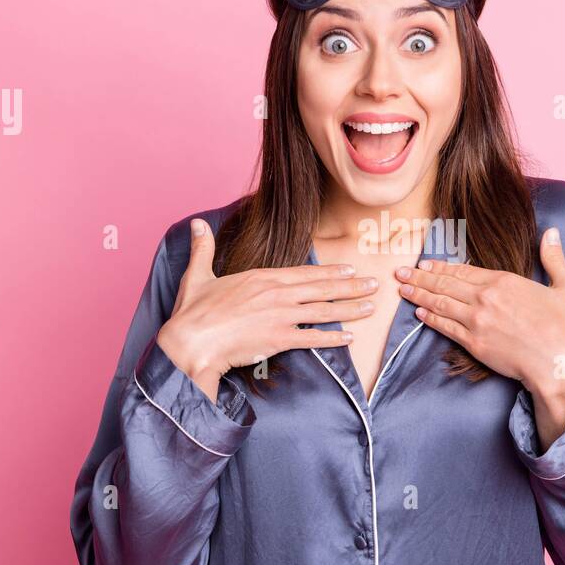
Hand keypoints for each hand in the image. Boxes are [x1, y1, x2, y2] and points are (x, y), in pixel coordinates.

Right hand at [157, 218, 377, 398]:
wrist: (191, 342)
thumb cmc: (193, 312)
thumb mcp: (197, 275)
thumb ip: (203, 248)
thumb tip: (197, 223)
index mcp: (261, 278)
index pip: (303, 273)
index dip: (328, 272)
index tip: (348, 269)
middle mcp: (276, 294)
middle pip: (321, 288)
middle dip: (350, 286)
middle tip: (373, 284)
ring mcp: (280, 316)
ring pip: (324, 310)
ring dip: (350, 308)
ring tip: (371, 306)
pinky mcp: (279, 339)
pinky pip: (313, 339)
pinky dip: (333, 338)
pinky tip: (350, 338)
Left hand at [394, 226, 564, 448]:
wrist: (560, 363)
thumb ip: (554, 259)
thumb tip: (552, 232)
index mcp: (505, 281)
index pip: (465, 271)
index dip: (442, 267)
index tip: (426, 264)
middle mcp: (486, 297)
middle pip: (446, 284)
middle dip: (420, 277)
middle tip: (400, 273)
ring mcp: (477, 320)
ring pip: (441, 304)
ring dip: (419, 295)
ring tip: (403, 289)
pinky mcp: (474, 343)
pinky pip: (446, 327)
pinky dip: (430, 319)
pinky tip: (419, 313)